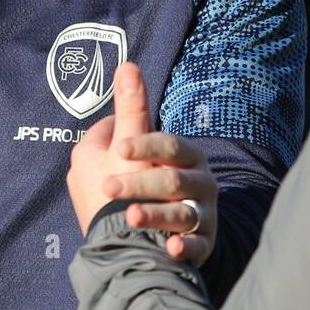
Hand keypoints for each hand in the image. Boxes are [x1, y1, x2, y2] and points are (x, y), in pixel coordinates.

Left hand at [67, 62, 218, 265]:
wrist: (149, 237)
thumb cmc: (132, 183)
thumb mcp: (128, 146)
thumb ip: (132, 107)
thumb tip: (126, 63)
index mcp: (181, 156)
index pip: (166, 143)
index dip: (143, 143)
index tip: (120, 148)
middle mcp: (195, 183)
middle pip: (170, 178)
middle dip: (138, 182)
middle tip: (109, 188)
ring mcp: (197, 216)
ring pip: (181, 213)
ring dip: (155, 213)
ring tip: (130, 217)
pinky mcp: (200, 245)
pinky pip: (197, 246)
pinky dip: (184, 247)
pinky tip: (170, 247)